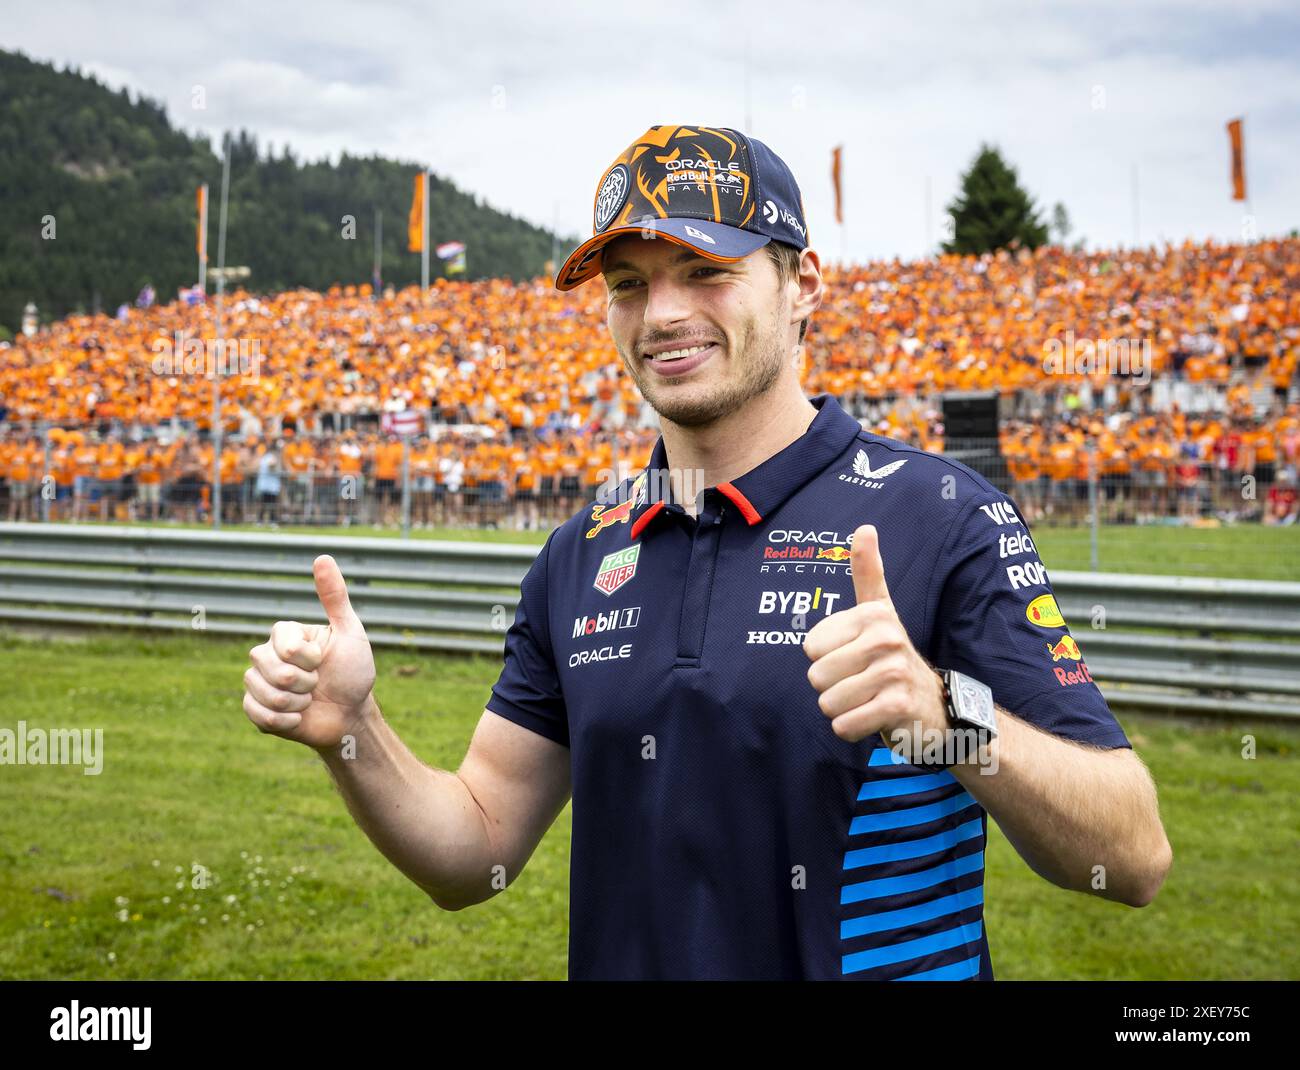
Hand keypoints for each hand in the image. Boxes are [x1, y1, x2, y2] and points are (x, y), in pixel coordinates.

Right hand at [243, 554, 376, 749]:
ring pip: (265, 694)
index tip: (323, 660)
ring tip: (309, 700)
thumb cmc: (353, 672)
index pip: (285, 644)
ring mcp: (258, 682)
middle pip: (272, 669)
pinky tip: (298, 718)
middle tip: (317, 683)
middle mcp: (266, 655)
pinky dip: (287, 722)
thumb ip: (335, 597)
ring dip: (297, 704)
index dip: (308, 658)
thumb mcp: (350, 632)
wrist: (351, 715)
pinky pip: (259, 716)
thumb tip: (322, 556)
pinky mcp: (255, 710)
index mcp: (285, 634)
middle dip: (304, 683)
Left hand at [804, 524, 946, 744]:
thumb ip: (867, 573)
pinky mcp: (898, 707)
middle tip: (862, 683)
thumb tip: (865, 527)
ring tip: (869, 699)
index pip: (810, 647)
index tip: (855, 657)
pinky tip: (875, 718)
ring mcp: (894, 672)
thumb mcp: (880, 612)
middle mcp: (886, 638)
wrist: (936, 708)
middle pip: (816, 675)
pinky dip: (852, 729)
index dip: (826, 658)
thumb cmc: (893, 658)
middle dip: (832, 688)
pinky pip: (843, 725)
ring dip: (843, 710)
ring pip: (827, 702)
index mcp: (874, 614)